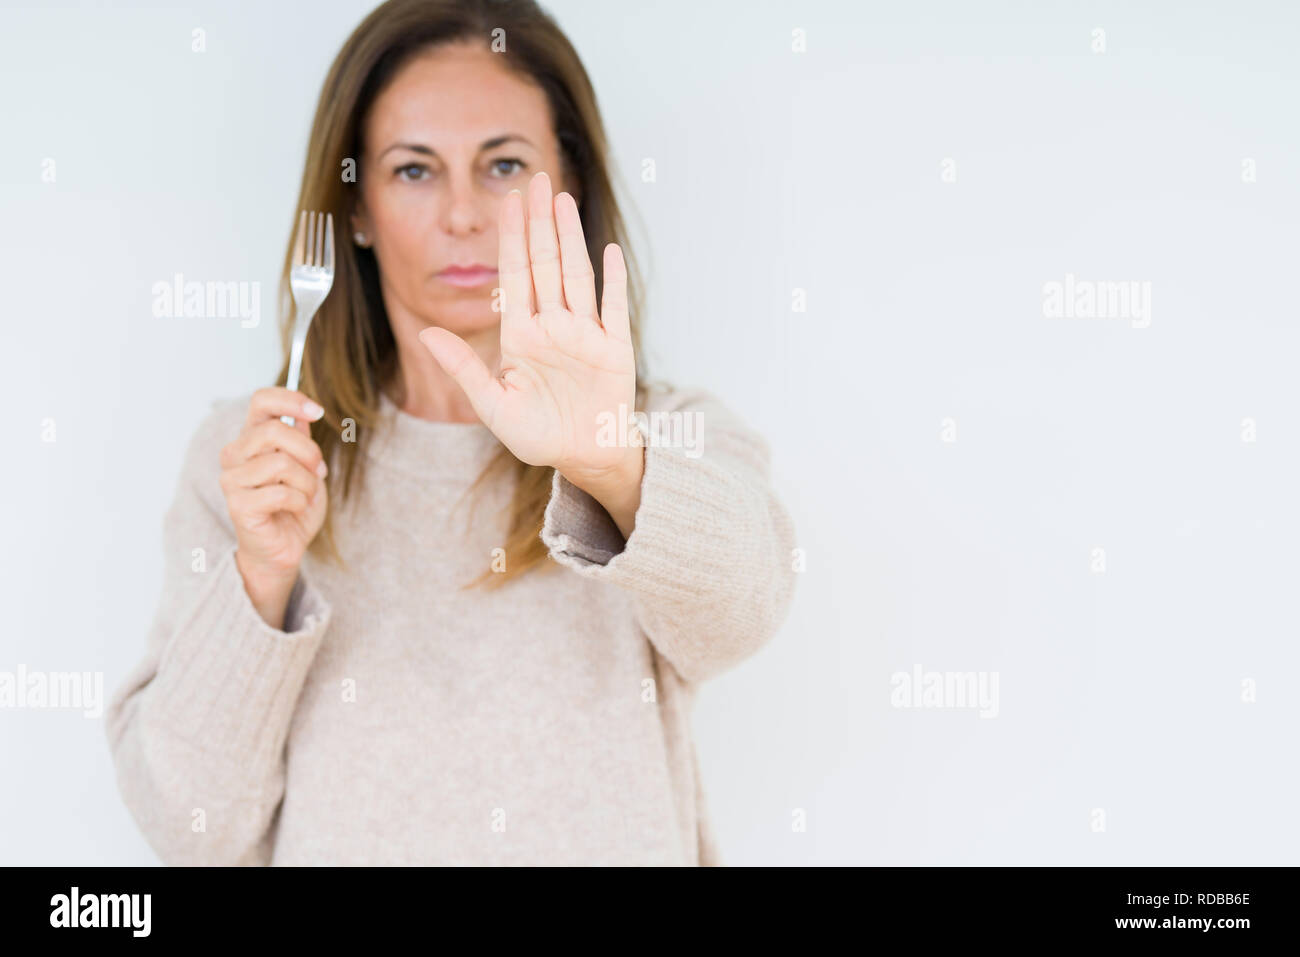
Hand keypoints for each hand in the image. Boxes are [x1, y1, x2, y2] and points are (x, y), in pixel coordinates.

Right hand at [219, 387, 328, 627]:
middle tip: (318, 471)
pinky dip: (300, 501)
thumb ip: (302, 439)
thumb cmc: (294, 505)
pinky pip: (281, 492)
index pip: (262, 401)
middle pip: (275, 431)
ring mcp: (232, 479)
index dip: (291, 400)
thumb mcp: (306, 466)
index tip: (317, 412)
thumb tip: (304, 413)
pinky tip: (296, 509)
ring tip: (306, 494)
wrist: (284, 548)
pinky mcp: (238, 505)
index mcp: (252, 437)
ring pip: (281, 463)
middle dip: (309, 452)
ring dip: (307, 482)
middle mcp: (235, 454)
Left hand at [418, 170, 639, 492]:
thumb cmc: (538, 436)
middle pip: (545, 263)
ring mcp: (585, 334)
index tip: (508, 201)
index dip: (511, 237)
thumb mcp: (493, 405)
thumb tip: (426, 334)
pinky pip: (613, 308)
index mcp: (522, 336)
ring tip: (563, 200)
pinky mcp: (615, 349)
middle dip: (539, 222)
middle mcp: (554, 326)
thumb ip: (463, 368)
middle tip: (536, 179)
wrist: (583, 458)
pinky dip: (612, 281)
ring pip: (576, 275)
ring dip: (570, 238)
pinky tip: (608, 252)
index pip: (514, 276)